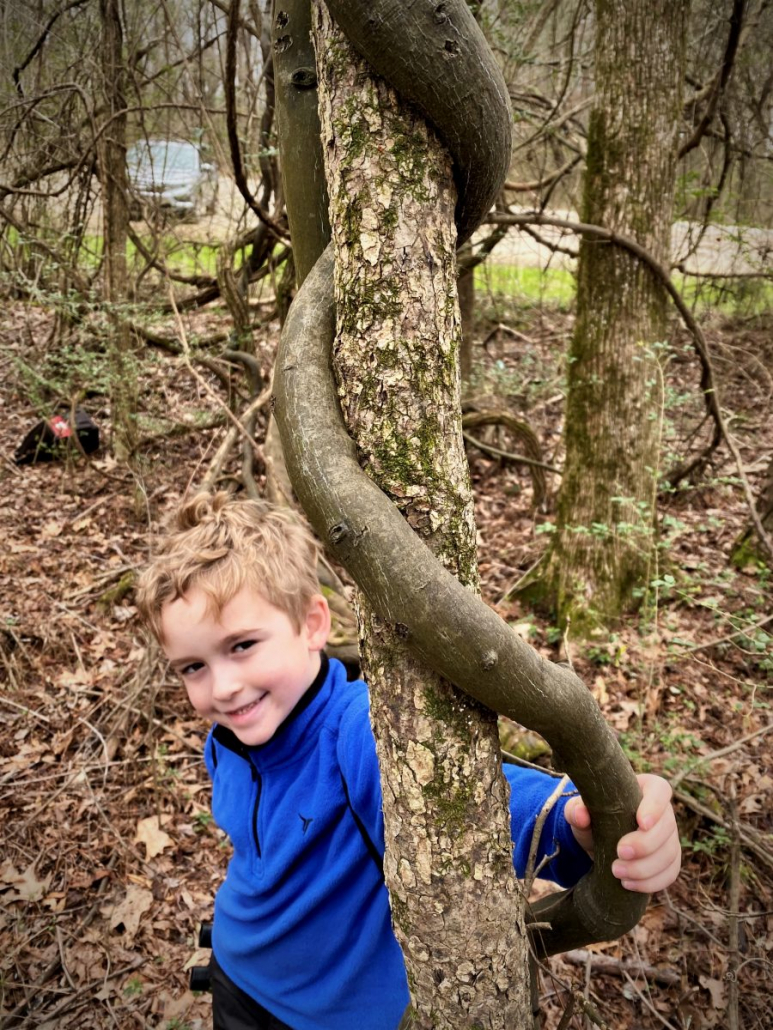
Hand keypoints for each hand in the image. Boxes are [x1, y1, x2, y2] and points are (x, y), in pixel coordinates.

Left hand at [564, 773, 680, 892]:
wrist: (596, 841)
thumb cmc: (592, 817)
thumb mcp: (579, 810)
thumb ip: (576, 809)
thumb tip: (580, 814)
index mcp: (644, 789)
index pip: (660, 790)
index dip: (655, 806)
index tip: (641, 823)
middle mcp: (662, 812)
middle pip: (668, 826)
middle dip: (645, 844)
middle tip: (620, 853)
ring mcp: (669, 838)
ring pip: (670, 853)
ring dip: (645, 867)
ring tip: (617, 872)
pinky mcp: (669, 861)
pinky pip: (669, 874)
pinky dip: (650, 882)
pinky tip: (628, 884)